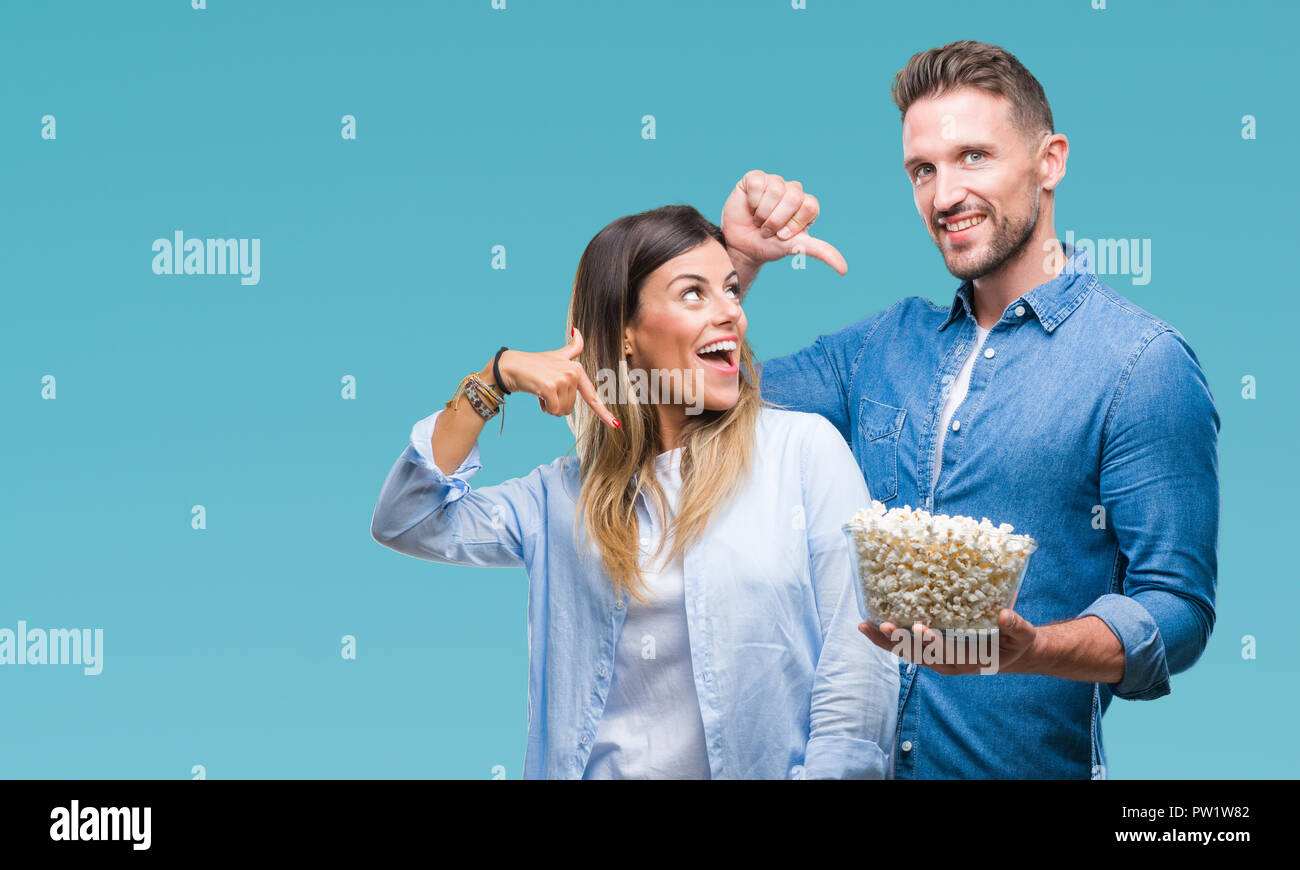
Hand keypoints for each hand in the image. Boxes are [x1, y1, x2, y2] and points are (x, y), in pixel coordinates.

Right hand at [495, 328, 618, 426]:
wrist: (512, 366)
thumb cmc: (535, 364)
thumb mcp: (556, 355)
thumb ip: (572, 347)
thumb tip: (578, 330)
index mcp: (577, 369)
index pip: (592, 395)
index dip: (603, 412)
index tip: (616, 425)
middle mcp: (573, 372)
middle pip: (571, 408)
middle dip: (556, 404)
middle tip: (546, 390)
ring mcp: (562, 379)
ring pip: (562, 411)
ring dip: (549, 406)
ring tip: (541, 391)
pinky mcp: (550, 387)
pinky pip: (552, 409)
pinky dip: (544, 407)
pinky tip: (538, 394)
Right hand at [721, 170, 847, 273]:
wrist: (741, 246)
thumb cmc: (769, 246)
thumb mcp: (796, 248)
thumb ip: (822, 252)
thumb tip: (843, 270)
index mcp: (806, 205)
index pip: (809, 206)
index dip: (794, 223)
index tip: (783, 235)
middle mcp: (792, 191)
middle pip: (793, 197)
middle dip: (777, 220)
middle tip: (768, 230)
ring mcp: (774, 182)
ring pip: (776, 190)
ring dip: (763, 213)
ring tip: (758, 220)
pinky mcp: (755, 178)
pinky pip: (759, 183)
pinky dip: (752, 201)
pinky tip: (750, 207)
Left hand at [858, 608, 1038, 675]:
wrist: (1011, 652)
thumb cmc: (1016, 642)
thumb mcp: (1023, 635)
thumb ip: (1016, 626)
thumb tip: (1004, 614)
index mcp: (968, 661)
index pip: (946, 653)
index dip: (932, 642)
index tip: (919, 628)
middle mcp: (947, 663)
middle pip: (918, 655)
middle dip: (898, 642)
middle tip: (881, 626)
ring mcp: (936, 658)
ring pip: (906, 652)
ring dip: (885, 641)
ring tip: (865, 625)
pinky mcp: (930, 651)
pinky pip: (905, 646)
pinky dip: (888, 637)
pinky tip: (872, 623)